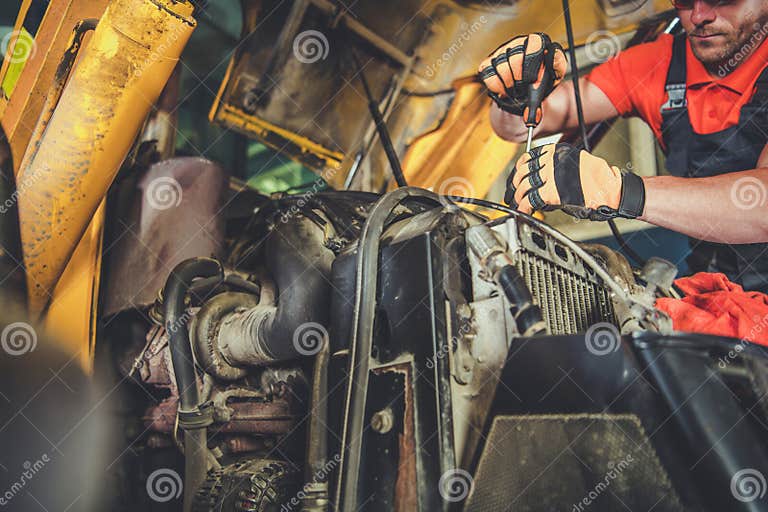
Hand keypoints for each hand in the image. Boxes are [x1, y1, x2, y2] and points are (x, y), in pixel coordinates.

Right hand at [478, 33, 567, 118]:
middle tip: (524, 87)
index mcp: (536, 42)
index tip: (532, 79)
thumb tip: (552, 55)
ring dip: (510, 85)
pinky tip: (505, 88)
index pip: (534, 43)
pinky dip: (498, 87)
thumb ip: (557, 63)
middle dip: (520, 78)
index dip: (532, 63)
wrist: (527, 92)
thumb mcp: (556, 72)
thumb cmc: (542, 80)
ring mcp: (501, 52)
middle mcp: (517, 43)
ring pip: (501, 68)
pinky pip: (489, 76)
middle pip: (515, 58)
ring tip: (516, 88)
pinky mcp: (488, 64)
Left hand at [506, 143, 645, 220]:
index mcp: (557, 151)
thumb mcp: (574, 163)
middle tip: (511, 194)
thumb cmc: (596, 180)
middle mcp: (552, 160)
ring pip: (525, 186)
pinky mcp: (552, 192)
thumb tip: (538, 176)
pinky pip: (531, 199)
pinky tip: (523, 211)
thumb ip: (555, 166)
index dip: (518, 170)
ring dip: (518, 197)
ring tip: (516, 204)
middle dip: (514, 185)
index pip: (528, 157)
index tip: (515, 178)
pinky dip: (524, 207)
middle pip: (523, 172)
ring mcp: (551, 175)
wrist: (610, 190)